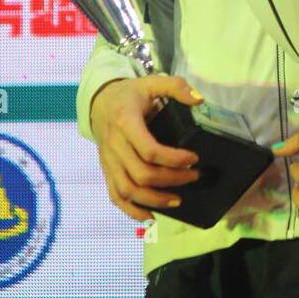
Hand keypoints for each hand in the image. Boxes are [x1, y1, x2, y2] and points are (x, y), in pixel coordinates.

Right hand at [89, 74, 202, 220]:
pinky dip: (132, 210)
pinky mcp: (106, 171)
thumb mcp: (152, 82)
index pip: (149, 150)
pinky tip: (151, 216)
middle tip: (193, 177)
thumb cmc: (130, 94)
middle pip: (141, 174)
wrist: (99, 102)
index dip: (174, 159)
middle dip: (171, 180)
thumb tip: (199, 99)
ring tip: (178, 200)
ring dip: (154, 200)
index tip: (194, 158)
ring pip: (128, 190)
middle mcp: (114, 145)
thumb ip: (176, 86)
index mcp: (126, 122)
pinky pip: (115, 196)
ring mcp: (108, 161)